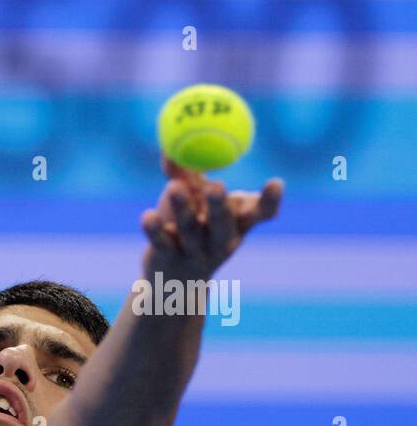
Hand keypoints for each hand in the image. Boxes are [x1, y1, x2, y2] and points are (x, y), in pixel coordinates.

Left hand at [140, 156, 283, 284]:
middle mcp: (221, 242)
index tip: (276, 182)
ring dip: (183, 210)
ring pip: (190, 232)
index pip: (260, 215)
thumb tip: (172, 144)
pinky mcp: (169, 261)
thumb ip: (187, 174)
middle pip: (222, 225)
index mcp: (236, 225)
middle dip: (219, 206)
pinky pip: (161, 244)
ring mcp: (195, 254)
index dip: (270, 202)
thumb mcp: (194, 200)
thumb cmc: (192, 229)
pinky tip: (149, 215)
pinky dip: (154, 230)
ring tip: (174, 188)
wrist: (176, 281)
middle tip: (215, 185)